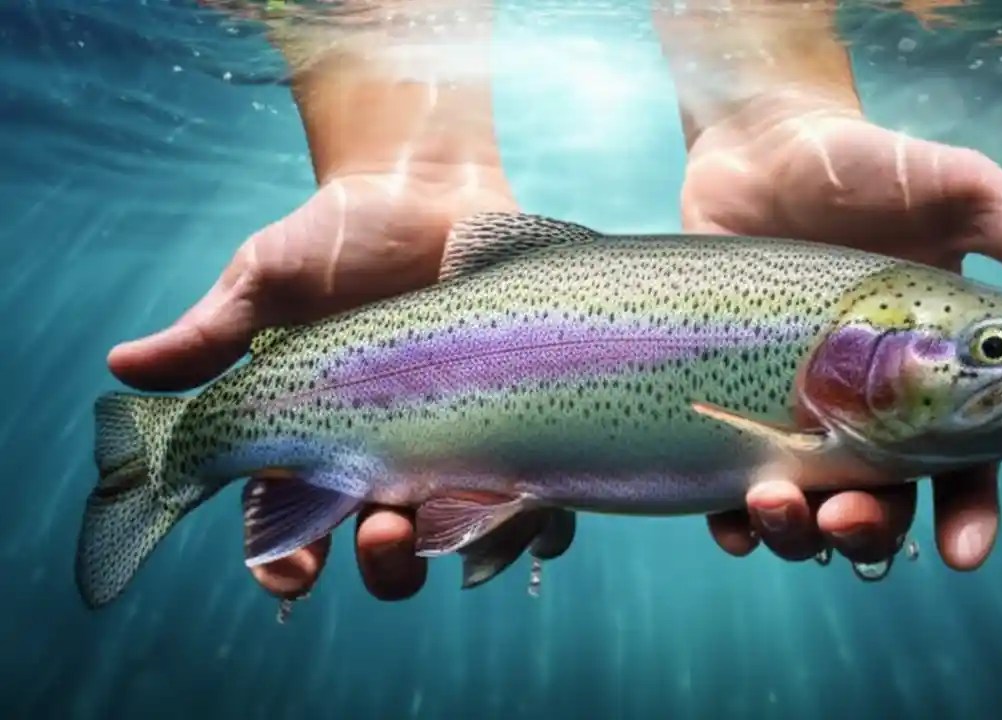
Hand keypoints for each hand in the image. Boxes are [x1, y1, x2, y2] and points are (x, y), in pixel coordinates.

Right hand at [109, 171, 516, 600]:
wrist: (426, 188)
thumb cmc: (337, 236)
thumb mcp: (266, 281)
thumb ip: (208, 334)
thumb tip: (124, 365)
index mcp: (318, 443)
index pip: (294, 530)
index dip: (286, 561)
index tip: (291, 567)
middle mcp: (387, 456)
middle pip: (384, 551)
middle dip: (384, 564)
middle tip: (385, 530)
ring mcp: (456, 443)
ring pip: (460, 537)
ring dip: (455, 549)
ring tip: (452, 517)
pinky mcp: (517, 423)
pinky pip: (535, 496)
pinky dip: (535, 521)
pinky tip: (531, 510)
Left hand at [678, 91, 1001, 571]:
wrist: (767, 144)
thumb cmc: (872, 167)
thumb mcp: (957, 195)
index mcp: (935, 375)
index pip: (964, 464)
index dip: (971, 515)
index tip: (963, 552)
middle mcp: (868, 404)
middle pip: (881, 502)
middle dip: (869, 530)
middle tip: (850, 520)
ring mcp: (798, 405)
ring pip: (807, 505)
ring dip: (798, 532)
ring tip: (779, 508)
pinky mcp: (734, 397)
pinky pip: (730, 480)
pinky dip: (729, 518)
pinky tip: (728, 524)